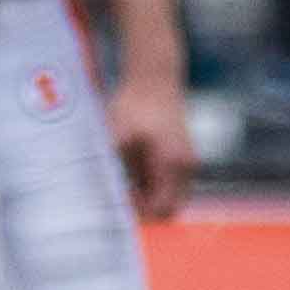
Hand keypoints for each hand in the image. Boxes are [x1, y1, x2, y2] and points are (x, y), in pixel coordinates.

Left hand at [109, 63, 194, 222]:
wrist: (154, 77)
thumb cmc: (134, 106)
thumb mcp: (117, 138)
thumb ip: (114, 170)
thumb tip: (101, 196)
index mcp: (171, 166)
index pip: (160, 209)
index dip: (138, 212)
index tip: (118, 198)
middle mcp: (186, 168)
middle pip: (169, 208)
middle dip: (145, 207)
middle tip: (121, 192)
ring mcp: (188, 163)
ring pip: (171, 197)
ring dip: (149, 195)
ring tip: (127, 176)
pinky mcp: (183, 156)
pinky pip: (171, 184)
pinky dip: (154, 184)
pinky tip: (134, 166)